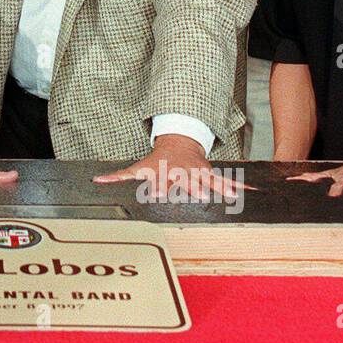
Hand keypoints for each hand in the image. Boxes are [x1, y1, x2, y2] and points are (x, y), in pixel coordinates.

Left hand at [93, 135, 252, 200]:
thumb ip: (118, 176)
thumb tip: (96, 180)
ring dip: (219, 188)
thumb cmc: (155, 162)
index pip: (161, 180)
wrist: (178, 145)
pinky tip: (246, 192)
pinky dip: (234, 186)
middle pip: (186, 181)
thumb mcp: (137, 168)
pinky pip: (223, 180)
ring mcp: (197, 172)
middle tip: (199, 195)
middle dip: (192, 187)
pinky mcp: (209, 173)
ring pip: (208, 180)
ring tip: (230, 197)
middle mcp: (181, 172)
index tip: (160, 193)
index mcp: (164, 172)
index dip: (160, 186)